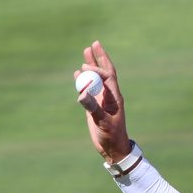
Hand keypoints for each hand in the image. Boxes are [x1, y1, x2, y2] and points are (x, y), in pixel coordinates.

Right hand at [76, 40, 130, 163]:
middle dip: (99, 58)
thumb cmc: (112, 136)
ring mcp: (101, 100)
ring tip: (86, 51)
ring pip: (96, 78)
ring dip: (91, 65)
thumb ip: (93, 108)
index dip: (97, 70)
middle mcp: (109, 95)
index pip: (107, 77)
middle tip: (94, 43)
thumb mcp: (103, 122)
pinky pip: (88, 89)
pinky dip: (82, 80)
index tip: (85, 68)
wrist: (113, 148)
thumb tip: (81, 94)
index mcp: (115, 97)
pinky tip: (77, 73)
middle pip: (104, 72)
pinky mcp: (94, 106)